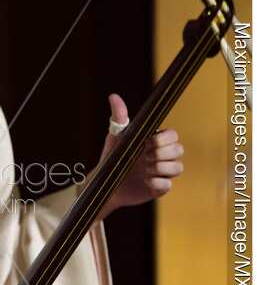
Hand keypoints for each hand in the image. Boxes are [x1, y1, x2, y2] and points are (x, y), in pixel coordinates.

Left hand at [97, 93, 184, 216]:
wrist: (104, 183)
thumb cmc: (112, 157)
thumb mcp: (116, 136)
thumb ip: (119, 117)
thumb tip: (113, 96)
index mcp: (155, 142)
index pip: (173, 135)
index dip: (164, 139)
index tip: (147, 142)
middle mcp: (162, 156)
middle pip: (179, 150)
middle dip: (163, 153)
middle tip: (145, 156)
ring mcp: (162, 173)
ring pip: (178, 168)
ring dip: (161, 168)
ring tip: (145, 170)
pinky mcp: (159, 188)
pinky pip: (168, 185)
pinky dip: (158, 183)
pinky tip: (146, 181)